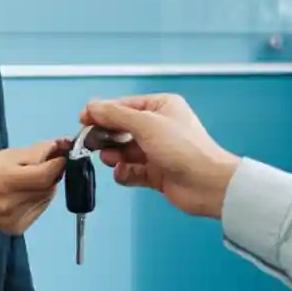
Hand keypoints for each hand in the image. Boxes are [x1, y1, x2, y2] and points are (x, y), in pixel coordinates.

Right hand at [0, 139, 70, 233]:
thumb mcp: (6, 155)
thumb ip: (36, 152)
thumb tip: (62, 146)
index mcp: (7, 180)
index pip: (46, 175)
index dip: (59, 164)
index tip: (61, 156)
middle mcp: (12, 203)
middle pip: (48, 187)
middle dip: (53, 174)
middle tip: (46, 166)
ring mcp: (15, 218)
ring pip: (46, 199)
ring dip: (46, 187)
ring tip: (31, 180)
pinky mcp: (17, 228)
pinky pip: (39, 210)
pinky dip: (39, 199)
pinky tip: (26, 194)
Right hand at [79, 94, 239, 218]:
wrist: (207, 184)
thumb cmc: (186, 150)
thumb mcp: (146, 125)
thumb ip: (116, 115)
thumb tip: (93, 107)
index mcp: (162, 107)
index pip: (124, 105)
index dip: (102, 112)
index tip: (84, 119)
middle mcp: (159, 127)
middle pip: (122, 128)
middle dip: (107, 136)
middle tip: (92, 142)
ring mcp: (158, 151)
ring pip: (124, 151)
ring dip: (114, 155)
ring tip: (111, 159)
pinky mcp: (157, 172)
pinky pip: (132, 171)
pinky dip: (124, 173)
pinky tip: (123, 173)